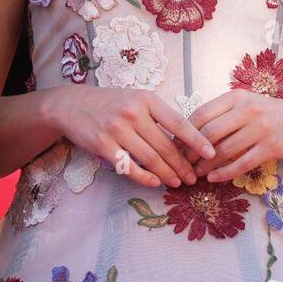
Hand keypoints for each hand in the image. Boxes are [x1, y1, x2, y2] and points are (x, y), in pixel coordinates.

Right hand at [54, 86, 215, 189]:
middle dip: (182, 165)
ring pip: (150, 158)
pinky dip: (144, 177)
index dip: (196, 140)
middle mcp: (133, 113)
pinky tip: (155, 182)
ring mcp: (117, 129)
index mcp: (146, 99)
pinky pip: (129, 167)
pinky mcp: (103, 146)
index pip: (178, 122)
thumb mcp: (136, 99)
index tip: (210, 152)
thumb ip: (157, 115)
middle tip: (193, 177)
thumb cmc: (110, 103)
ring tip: (178, 182)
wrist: (71, 105)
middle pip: (165, 145)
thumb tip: (184, 139)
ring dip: (167, 174)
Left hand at [179, 92, 282, 184]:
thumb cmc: (266, 113)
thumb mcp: (244, 104)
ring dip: (206, 166)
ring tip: (196, 174)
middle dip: (192, 152)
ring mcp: (260, 128)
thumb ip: (220, 113)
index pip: (201, 114)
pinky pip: (242, 164)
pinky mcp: (270, 147)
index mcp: (235, 97)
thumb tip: (187, 131)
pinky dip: (225, 173)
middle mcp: (247, 110)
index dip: (184, 132)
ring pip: (224, 151)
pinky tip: (214, 179)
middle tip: (182, 164)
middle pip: (209, 133)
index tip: (175, 146)